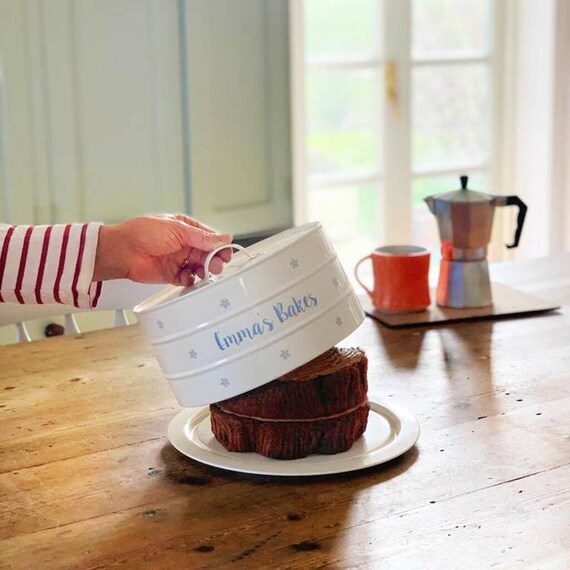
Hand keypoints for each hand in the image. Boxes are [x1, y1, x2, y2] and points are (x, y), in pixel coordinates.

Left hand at [93, 214, 232, 285]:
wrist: (122, 251)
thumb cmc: (143, 233)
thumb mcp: (177, 230)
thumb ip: (202, 237)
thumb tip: (224, 237)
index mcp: (187, 229)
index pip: (210, 238)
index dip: (219, 246)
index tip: (225, 253)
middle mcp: (184, 244)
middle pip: (207, 254)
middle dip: (214, 260)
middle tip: (216, 265)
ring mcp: (179, 259)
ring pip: (199, 267)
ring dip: (204, 271)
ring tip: (203, 273)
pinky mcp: (172, 274)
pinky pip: (188, 279)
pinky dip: (191, 280)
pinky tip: (189, 278)